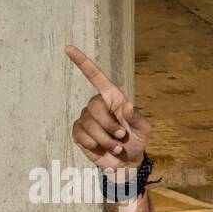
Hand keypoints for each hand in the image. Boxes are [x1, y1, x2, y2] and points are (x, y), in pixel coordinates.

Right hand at [65, 44, 152, 179]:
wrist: (126, 163)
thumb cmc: (136, 142)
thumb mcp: (144, 130)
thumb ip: (137, 118)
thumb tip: (128, 106)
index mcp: (113, 99)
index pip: (96, 77)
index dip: (82, 63)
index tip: (68, 48)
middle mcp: (97, 106)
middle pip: (94, 107)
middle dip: (109, 126)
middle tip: (121, 137)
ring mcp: (86, 119)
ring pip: (89, 124)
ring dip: (105, 140)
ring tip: (116, 147)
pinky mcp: (79, 133)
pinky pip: (81, 135)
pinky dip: (94, 145)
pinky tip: (100, 148)